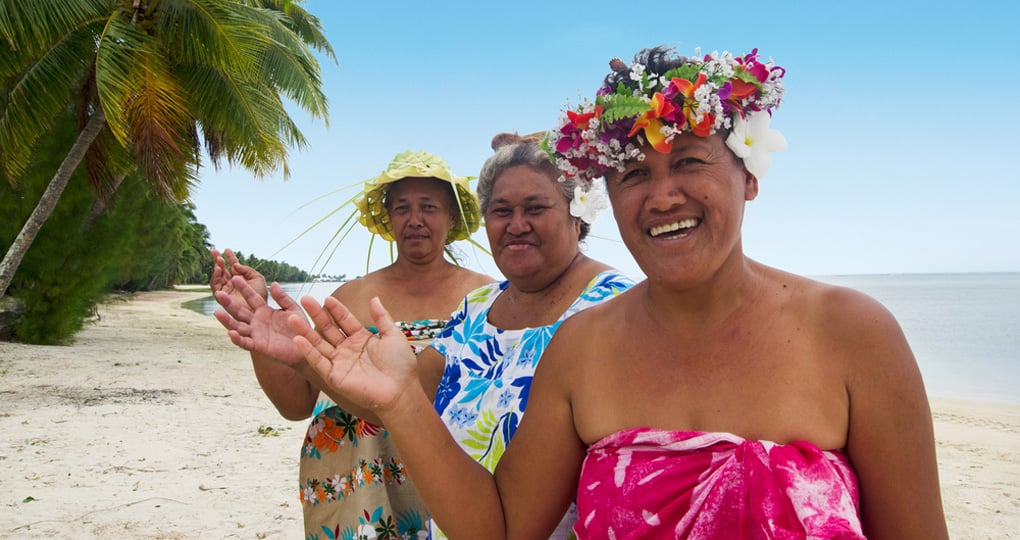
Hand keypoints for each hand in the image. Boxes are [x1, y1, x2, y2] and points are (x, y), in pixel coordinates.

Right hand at [210, 248, 266, 303]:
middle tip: (215, 251)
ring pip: (218, 277)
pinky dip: (215, 277)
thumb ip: (247, 270)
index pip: (233, 265)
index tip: (226, 249)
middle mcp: (232, 284)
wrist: (259, 310)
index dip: (230, 257)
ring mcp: (226, 290)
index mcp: (240, 278)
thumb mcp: (257, 278)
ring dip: (217, 268)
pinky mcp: (222, 298)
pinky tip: (218, 269)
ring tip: (219, 260)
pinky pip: (215, 286)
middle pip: (223, 270)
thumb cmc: (261, 296)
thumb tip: (236, 265)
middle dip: (218, 260)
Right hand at [213, 276, 305, 365]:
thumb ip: (282, 298)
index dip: (244, 288)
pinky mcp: (258, 346)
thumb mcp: (293, 309)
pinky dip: (237, 339)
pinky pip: (245, 343)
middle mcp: (256, 321)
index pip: (251, 297)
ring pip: (237, 327)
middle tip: (218, 293)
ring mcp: (256, 334)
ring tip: (216, 312)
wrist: (306, 346)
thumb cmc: (300, 326)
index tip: (236, 277)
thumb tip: (274, 283)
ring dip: (227, 321)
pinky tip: (231, 333)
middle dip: (228, 303)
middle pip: (239, 311)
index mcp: (264, 310)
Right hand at [290, 296, 418, 413]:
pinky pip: (318, 362)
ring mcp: (340, 363)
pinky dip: (308, 351)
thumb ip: (382, 317)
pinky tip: (298, 339)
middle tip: (305, 299)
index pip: (345, 320)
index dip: (336, 309)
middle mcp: (348, 350)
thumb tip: (374, 298)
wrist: (401, 391)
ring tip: (293, 317)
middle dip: (317, 315)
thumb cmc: (401, 365)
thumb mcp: (393, 336)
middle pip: (329, 329)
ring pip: (319, 344)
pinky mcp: (334, 377)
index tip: (326, 298)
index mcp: (361, 339)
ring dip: (306, 331)